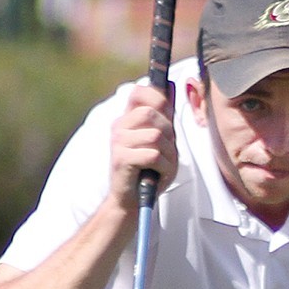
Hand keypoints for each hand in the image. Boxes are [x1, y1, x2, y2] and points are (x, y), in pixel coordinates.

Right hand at [108, 82, 176, 210]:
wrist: (131, 201)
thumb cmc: (148, 171)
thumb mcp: (160, 142)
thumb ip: (164, 117)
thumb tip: (170, 87)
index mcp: (127, 119)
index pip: (140, 92)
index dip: (158, 99)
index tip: (167, 116)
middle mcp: (119, 127)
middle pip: (153, 113)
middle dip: (169, 132)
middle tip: (166, 150)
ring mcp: (118, 142)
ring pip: (157, 135)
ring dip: (168, 153)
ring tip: (162, 165)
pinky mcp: (121, 159)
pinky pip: (153, 155)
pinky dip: (164, 167)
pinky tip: (158, 174)